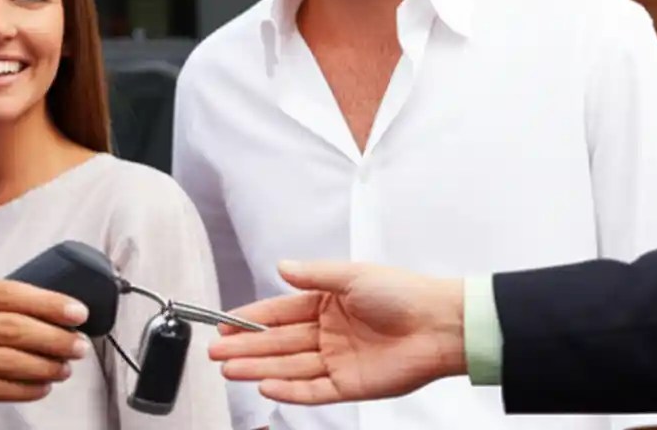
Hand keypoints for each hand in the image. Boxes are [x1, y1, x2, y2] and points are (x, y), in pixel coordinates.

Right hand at [0, 277, 91, 414]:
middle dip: (53, 337)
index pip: (6, 293)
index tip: (78, 312)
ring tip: (64, 367)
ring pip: (3, 361)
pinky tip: (40, 387)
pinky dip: (22, 389)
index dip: (47, 303)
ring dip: (43, 366)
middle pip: (9, 328)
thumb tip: (46, 310)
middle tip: (79, 345)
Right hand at [208, 260, 466, 405]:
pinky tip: (265, 386)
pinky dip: (289, 390)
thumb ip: (313, 274)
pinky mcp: (350, 385)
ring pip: (289, 367)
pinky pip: (313, 390)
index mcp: (326, 304)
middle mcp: (327, 333)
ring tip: (229, 370)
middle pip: (278, 343)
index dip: (250, 320)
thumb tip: (281, 266)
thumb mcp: (352, 274)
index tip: (224, 324)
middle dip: (245, 348)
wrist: (441, 325)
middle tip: (216, 353)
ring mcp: (337, 360)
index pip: (278, 314)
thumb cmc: (403, 293)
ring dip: (258, 369)